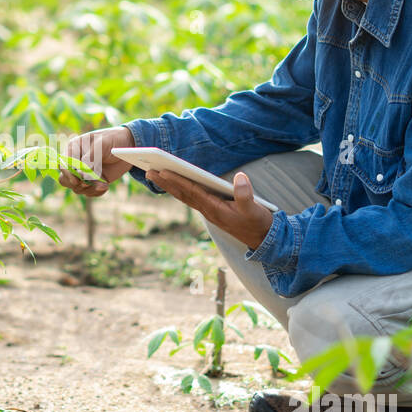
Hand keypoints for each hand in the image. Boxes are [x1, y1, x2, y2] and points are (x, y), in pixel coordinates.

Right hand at [58, 125, 136, 197]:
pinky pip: (89, 192)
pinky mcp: (93, 181)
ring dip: (88, 189)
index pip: (63, 164)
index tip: (78, 178)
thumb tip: (81, 172)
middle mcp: (76, 162)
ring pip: (76, 188)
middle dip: (75, 184)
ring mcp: (84, 173)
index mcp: (74, 149)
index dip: (68, 173)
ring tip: (103, 185)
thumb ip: (90, 158)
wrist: (129, 146)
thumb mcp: (102, 144)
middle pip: (64, 179)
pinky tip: (106, 186)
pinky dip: (96, 192)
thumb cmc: (113, 139)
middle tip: (86, 184)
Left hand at [147, 168, 274, 248]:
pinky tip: (174, 183)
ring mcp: (209, 211)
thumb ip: (246, 195)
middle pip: (183, 194)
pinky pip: (192, 198)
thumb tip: (239, 177)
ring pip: (185, 196)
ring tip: (154, 175)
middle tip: (148, 171)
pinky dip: (181, 189)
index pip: (192, 192)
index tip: (162, 171)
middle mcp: (208, 211)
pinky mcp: (213, 210)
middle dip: (166, 182)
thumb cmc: (257, 223)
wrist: (263, 239)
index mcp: (215, 209)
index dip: (177, 181)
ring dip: (169, 186)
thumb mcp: (254, 209)